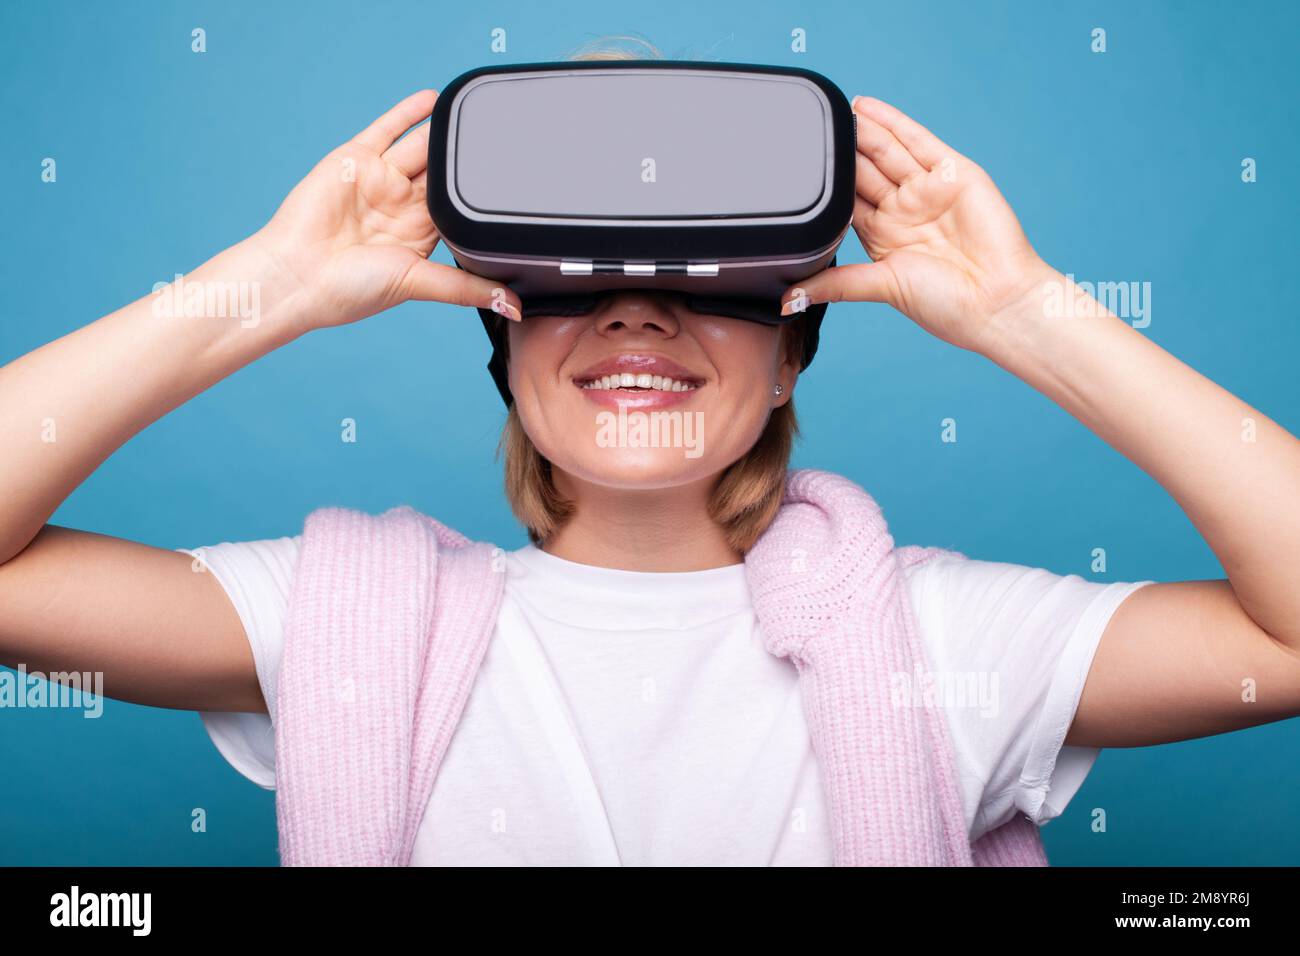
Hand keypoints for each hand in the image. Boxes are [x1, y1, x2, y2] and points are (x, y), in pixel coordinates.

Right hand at [249, 89, 521, 332]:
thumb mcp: (420, 284)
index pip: (461, 208)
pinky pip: (388, 129)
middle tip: (503, 138)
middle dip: (469, 159)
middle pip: (445, 174)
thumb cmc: (350, 289)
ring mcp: (380, 180)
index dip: (483, 195)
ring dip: (445, 132)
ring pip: (421, 148)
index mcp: (420, 236)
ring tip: (475, 113)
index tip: (516, 181)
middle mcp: (402, 206)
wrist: (296, 273)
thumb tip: (514, 308)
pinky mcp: (356, 158)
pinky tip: (434, 98)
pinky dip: (410, 113)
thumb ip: (467, 288)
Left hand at [781, 96, 1052, 354]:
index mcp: (883, 236)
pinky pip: (919, 141)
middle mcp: (904, 210)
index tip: (796, 162)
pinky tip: (868, 107)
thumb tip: (789, 300)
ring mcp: (928, 190)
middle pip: (865, 171)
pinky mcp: (954, 174)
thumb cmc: (945, 304)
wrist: (996, 301)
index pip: (847, 199)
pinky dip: (894, 122)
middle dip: (842, 150)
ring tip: (835, 109)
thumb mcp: (880, 287)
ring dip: (862, 131)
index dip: (826, 181)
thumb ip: (835, 284)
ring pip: (887, 152)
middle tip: (812, 126)